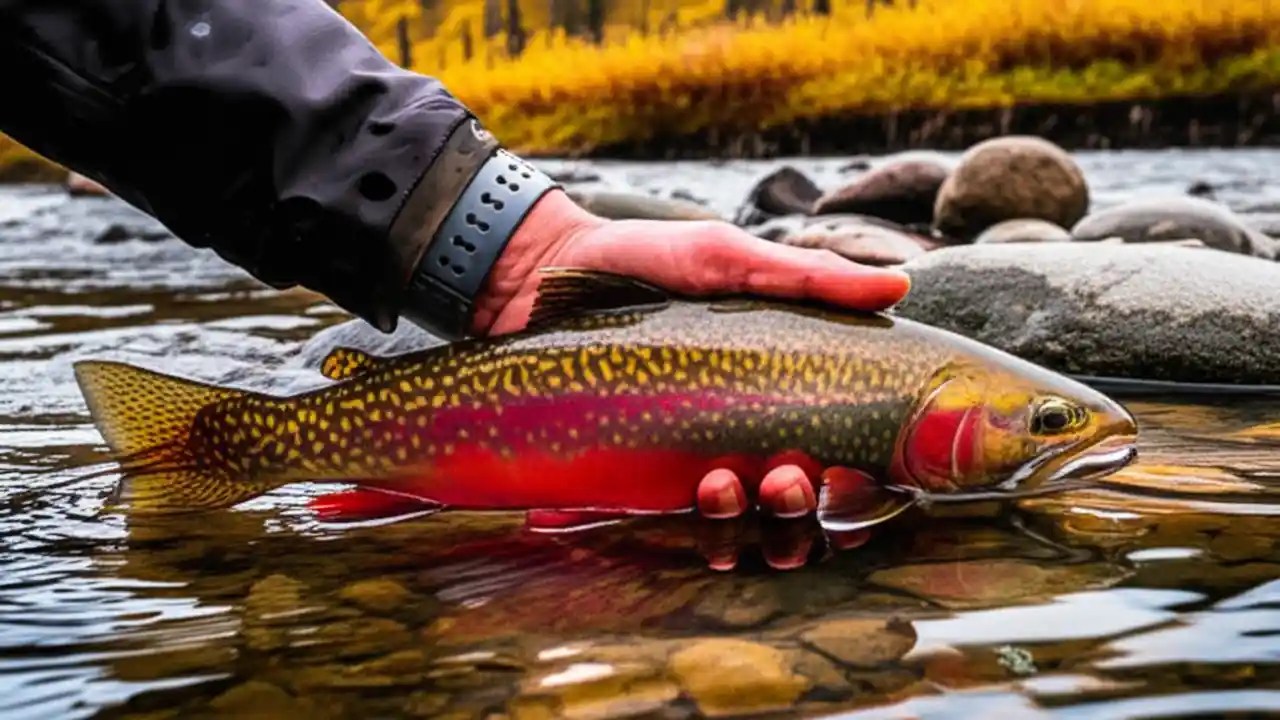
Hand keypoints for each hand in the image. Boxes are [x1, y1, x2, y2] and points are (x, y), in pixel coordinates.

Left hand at [476, 190, 911, 569]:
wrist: (542, 275)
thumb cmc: (641, 259)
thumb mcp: (724, 258)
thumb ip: (805, 275)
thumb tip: (900, 286)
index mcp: (776, 382)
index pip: (837, 446)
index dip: (857, 474)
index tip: (855, 471)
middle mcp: (741, 426)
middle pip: (796, 494)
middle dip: (802, 499)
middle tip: (788, 476)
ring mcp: (690, 453)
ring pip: (745, 518)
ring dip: (750, 514)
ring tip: (724, 484)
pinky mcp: (639, 471)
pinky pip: (681, 521)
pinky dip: (702, 524)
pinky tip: (699, 499)